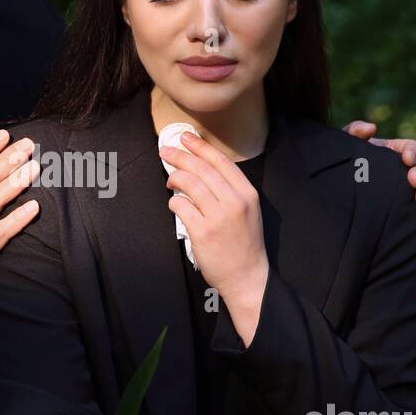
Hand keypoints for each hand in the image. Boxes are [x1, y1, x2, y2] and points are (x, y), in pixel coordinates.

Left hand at [159, 132, 268, 333]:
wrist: (247, 276)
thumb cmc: (244, 244)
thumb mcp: (248, 211)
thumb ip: (230, 191)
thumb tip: (201, 170)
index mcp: (247, 194)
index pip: (221, 162)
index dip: (201, 147)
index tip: (186, 138)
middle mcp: (235, 202)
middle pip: (202, 169)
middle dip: (181, 156)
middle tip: (167, 151)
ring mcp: (218, 217)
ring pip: (190, 184)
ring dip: (175, 178)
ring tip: (169, 180)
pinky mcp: (203, 232)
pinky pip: (181, 207)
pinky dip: (174, 202)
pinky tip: (174, 204)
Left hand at [343, 120, 415, 222]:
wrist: (332, 189)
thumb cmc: (342, 163)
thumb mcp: (345, 146)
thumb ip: (354, 131)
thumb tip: (371, 128)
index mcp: (393, 153)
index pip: (412, 148)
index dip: (414, 152)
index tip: (407, 158)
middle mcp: (403, 171)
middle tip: (413, 181)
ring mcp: (404, 191)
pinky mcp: (403, 210)